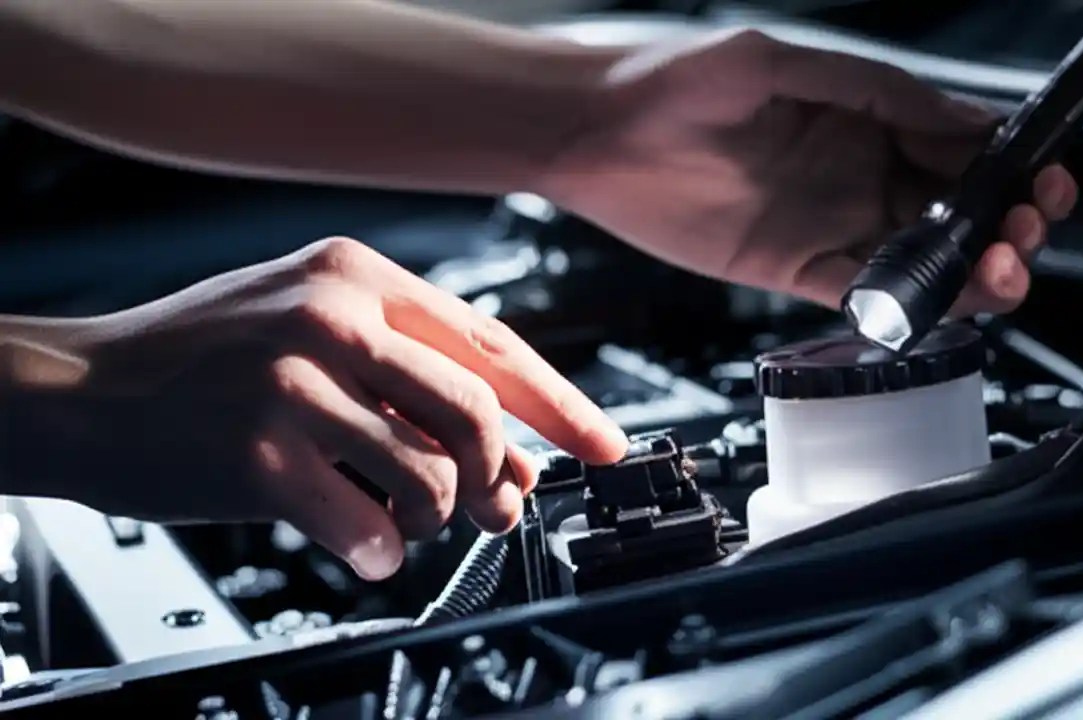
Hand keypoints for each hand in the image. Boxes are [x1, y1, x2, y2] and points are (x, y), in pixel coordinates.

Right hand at [8, 238, 626, 579]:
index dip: (560, 404)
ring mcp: (292, 382)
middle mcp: (330, 315)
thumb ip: (411, 383)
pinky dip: (383, 549)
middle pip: (476, 410)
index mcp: (355, 274)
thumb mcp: (313, 335)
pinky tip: (367, 543)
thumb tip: (514, 459)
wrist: (80, 389)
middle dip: (499, 475)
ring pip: (432, 473)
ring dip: (436, 516)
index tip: (602, 447)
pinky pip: (367, 524)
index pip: (492, 342)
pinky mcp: (256, 452)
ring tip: (407, 518)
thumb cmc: (204, 359)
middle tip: (495, 507)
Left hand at [542, 30, 1077, 315]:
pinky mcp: (793, 267)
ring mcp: (829, 222)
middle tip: (1024, 231)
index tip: (1043, 181)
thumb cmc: (672, 78)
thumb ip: (875, 93)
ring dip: (971, 273)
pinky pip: (864, 293)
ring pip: (922, 260)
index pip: (959, 147)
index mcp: (866, 116)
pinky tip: (933, 303)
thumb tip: (966, 117)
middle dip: (1004, 225)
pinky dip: (905, 305)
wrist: (595, 130)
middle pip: (955, 210)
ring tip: (998, 271)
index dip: (1009, 167)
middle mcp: (856, 172)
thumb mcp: (780, 63)